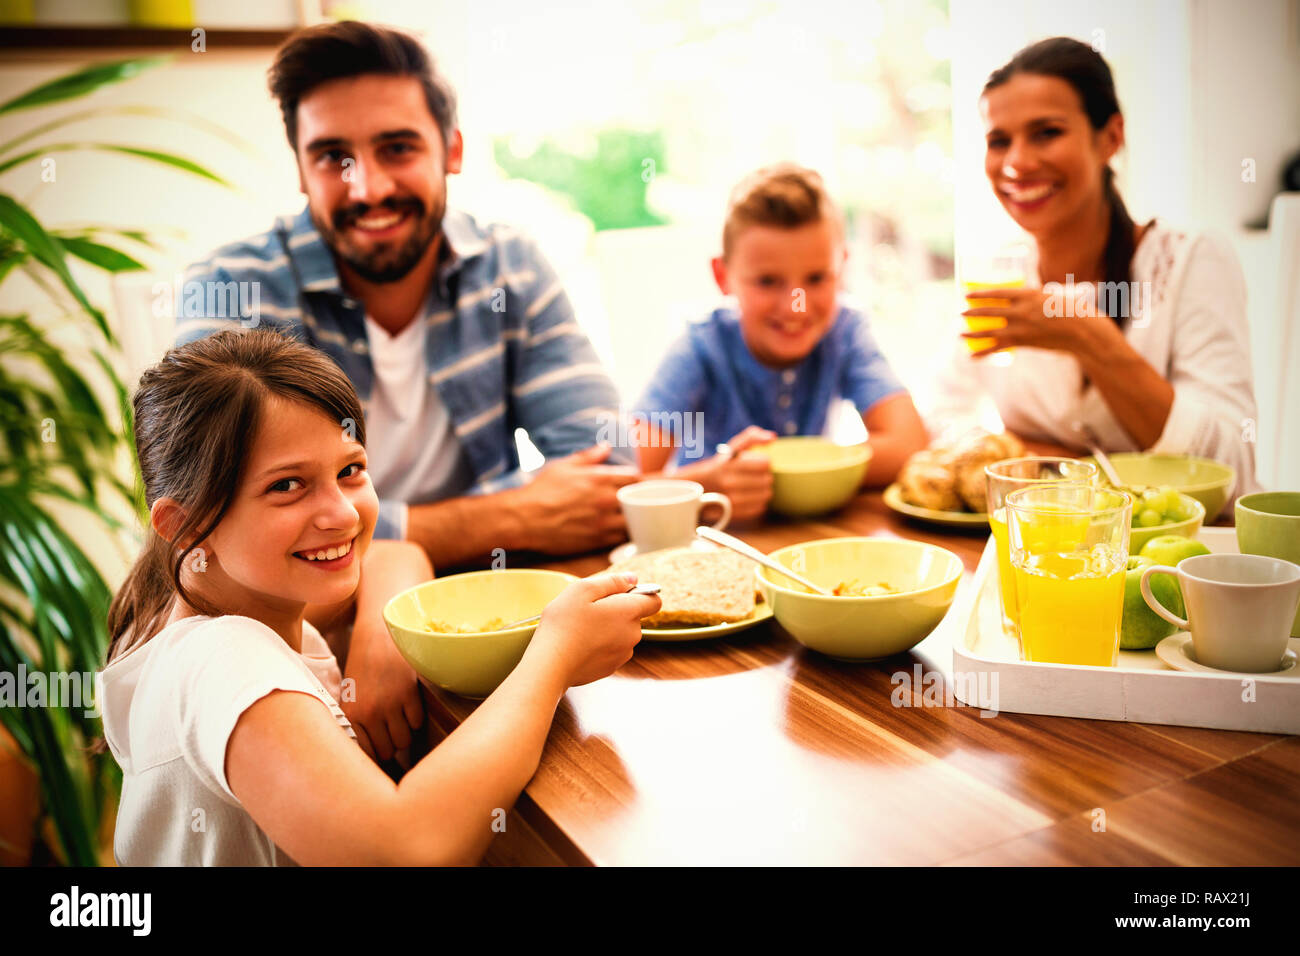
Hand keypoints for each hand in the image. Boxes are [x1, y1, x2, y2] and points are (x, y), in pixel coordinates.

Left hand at [341, 616, 424, 762]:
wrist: (376, 636)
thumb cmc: (362, 669)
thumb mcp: (352, 698)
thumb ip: (358, 725)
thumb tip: (373, 755)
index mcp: (351, 716)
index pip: (366, 754)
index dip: (375, 756)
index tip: (380, 752)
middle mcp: (369, 713)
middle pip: (388, 751)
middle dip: (391, 744)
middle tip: (390, 732)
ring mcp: (390, 704)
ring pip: (404, 740)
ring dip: (404, 733)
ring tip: (398, 719)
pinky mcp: (409, 693)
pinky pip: (417, 722)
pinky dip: (415, 718)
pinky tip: (407, 705)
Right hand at [511, 445, 637, 553]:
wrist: (524, 519)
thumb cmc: (542, 491)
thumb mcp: (564, 466)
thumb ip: (589, 456)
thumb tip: (606, 447)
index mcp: (600, 478)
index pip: (635, 477)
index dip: (635, 481)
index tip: (630, 485)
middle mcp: (606, 499)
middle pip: (639, 499)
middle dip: (639, 500)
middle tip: (634, 502)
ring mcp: (604, 522)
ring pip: (635, 521)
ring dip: (634, 519)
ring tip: (629, 519)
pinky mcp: (598, 541)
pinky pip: (622, 539)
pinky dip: (624, 535)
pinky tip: (619, 533)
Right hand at [524, 573, 660, 687]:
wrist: (551, 665)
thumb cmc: (564, 624)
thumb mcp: (583, 589)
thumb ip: (612, 582)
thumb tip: (632, 579)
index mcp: (629, 612)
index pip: (654, 600)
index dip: (639, 593)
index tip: (619, 593)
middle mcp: (633, 634)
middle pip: (633, 616)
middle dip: (616, 610)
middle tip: (588, 610)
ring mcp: (623, 654)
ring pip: (621, 633)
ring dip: (608, 628)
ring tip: (582, 628)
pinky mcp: (611, 668)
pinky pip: (611, 649)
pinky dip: (600, 645)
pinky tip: (581, 644)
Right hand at [692, 427, 775, 521]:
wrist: (697, 488)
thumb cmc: (720, 465)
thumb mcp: (732, 447)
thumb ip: (752, 437)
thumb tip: (772, 437)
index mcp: (731, 464)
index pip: (765, 463)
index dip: (763, 462)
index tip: (756, 464)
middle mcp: (730, 482)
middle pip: (767, 480)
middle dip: (764, 477)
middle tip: (755, 476)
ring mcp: (732, 500)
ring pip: (766, 495)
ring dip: (763, 490)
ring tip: (753, 487)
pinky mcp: (735, 513)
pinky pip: (760, 508)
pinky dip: (758, 502)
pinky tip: (749, 497)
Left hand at [961, 286, 1116, 357]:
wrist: (1085, 333)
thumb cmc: (1074, 311)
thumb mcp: (1053, 296)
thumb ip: (1036, 298)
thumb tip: (1026, 298)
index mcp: (1029, 294)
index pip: (998, 292)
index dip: (981, 294)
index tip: (968, 294)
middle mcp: (1022, 310)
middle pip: (989, 311)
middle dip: (973, 313)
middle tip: (961, 312)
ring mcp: (1022, 328)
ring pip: (990, 330)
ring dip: (973, 333)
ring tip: (960, 334)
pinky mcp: (1024, 343)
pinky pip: (999, 348)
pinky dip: (984, 352)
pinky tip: (972, 356)